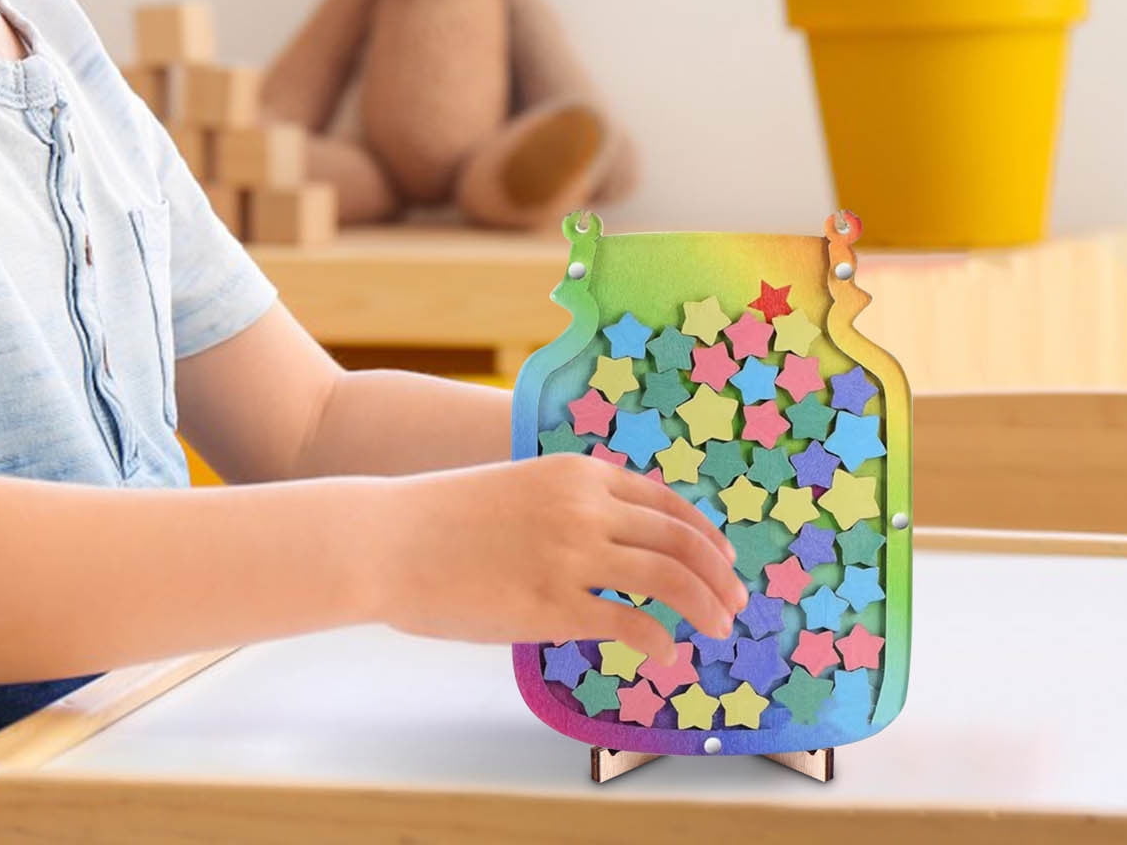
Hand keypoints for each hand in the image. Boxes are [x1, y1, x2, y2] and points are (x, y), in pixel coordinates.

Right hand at [372, 453, 748, 664]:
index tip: (722, 559)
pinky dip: (660, 640)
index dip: (703, 534)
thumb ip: (568, 504)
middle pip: (679, 538)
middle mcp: (585, 506)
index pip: (665, 501)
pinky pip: (630, 622)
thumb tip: (608, 540)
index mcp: (577, 472)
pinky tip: (667, 655)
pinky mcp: (554, 603)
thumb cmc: (443, 518)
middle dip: (718, 573)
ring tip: (720, 629)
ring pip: (669, 577)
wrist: (390, 537)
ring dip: (705, 605)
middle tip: (735, 600)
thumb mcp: (519, 488)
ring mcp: (572, 554)